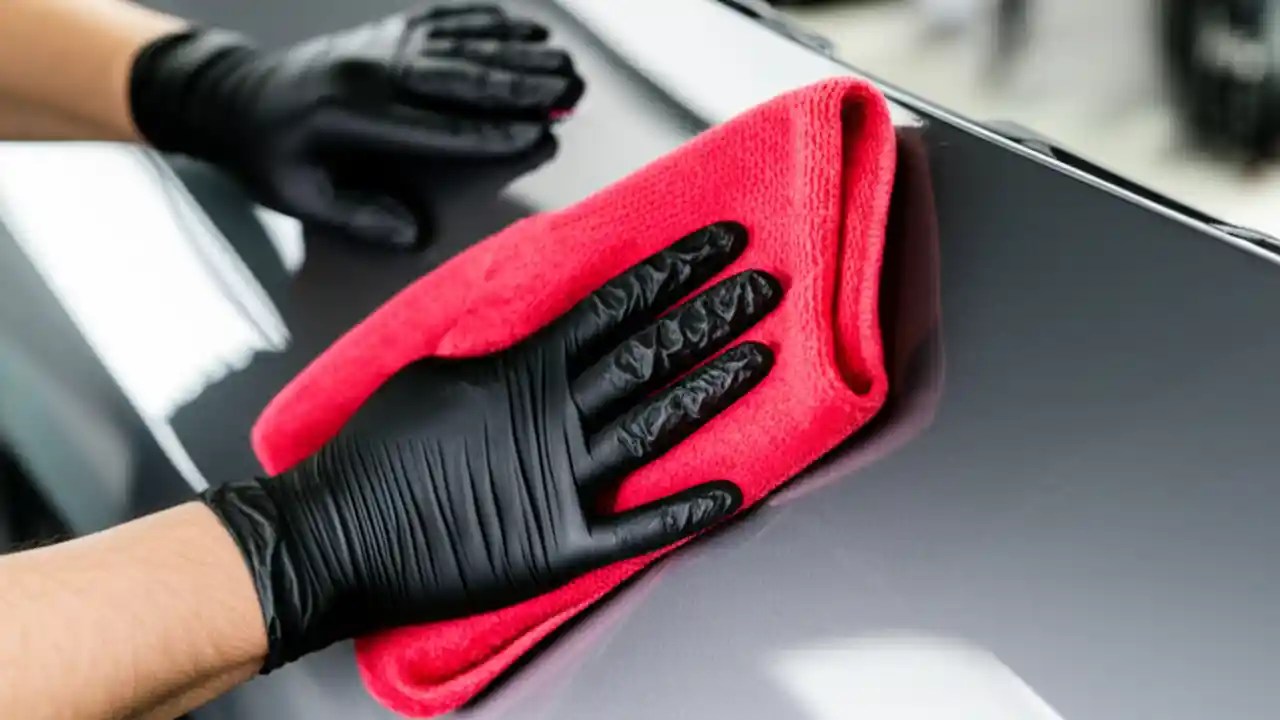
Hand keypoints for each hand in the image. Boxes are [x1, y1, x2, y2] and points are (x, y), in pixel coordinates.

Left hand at [129, 4, 582, 249]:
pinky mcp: (389, 30)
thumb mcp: (299, 196)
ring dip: (521, 51)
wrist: (232, 95)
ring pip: (463, 43)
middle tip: (570, 93)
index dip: (488, 131)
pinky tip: (530, 27)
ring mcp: (382, 42)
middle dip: (522, 83)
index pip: (434, 124)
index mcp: (351, 114)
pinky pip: (449, 19)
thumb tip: (410, 233)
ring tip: (567, 64)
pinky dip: (492, 21)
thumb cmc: (268, 153)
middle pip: (461, 74)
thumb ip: (357, 214)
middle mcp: (372, 69)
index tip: (533, 135)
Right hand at [202, 222, 781, 669]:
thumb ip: (500, 352)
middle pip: (648, 355)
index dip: (672, 272)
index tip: (719, 243)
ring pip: (655, 425)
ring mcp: (560, 484)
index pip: (614, 307)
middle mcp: (551, 419)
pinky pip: (635, 529)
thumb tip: (541, 329)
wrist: (333, 534)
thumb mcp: (434, 374)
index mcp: (521, 371)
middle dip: (711, 315)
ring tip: (762, 356)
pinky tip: (734, 492)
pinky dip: (684, 510)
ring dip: (712, 388)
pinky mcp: (557, 546)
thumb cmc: (374, 453)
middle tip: (766, 285)